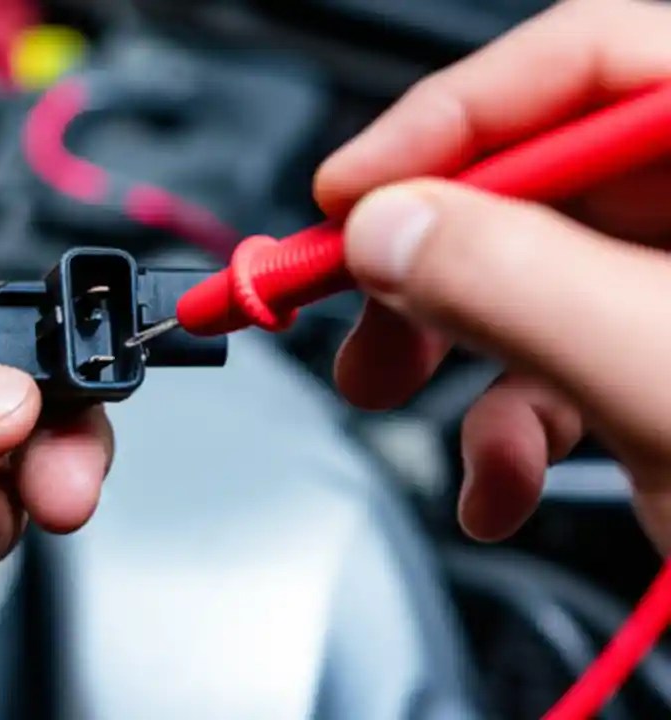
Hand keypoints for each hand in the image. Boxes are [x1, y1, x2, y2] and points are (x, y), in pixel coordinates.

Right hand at [315, 0, 670, 548]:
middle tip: (350, 309)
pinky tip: (501, 482)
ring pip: (542, 280)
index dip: (452, 119)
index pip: (595, 64)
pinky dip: (511, 425)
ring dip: (456, 355)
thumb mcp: (669, 382)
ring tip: (402, 408)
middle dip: (432, 259)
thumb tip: (389, 228)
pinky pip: (568, 363)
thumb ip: (517, 282)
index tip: (350, 191)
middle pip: (548, 180)